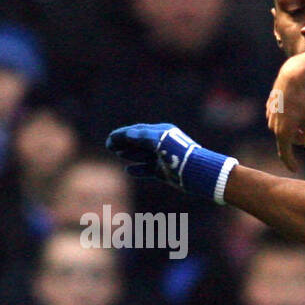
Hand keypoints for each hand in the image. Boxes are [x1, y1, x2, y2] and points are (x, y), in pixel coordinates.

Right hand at [106, 123, 234, 200]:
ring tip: (117, 153)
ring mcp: (163, 159)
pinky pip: (148, 170)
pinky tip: (129, 170)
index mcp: (161, 132)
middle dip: (124, 143)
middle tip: (109, 146)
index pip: (137, 131)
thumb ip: (142, 135)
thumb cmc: (178, 152)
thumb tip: (127, 134)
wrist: (195, 171)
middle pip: (138, 142)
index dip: (122, 134)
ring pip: (142, 155)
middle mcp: (162, 144)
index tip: (110, 138)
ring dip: (129, 154)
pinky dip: (139, 170)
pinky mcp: (165, 172)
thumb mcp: (159, 139)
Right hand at [266, 56, 304, 171]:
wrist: (293, 76)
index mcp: (282, 133)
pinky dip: (299, 118)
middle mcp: (274, 125)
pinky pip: (287, 116)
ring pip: (292, 125)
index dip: (290, 162)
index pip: (285, 153)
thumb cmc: (303, 101)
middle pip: (295, 137)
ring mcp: (272, 114)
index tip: (294, 169)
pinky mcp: (273, 103)